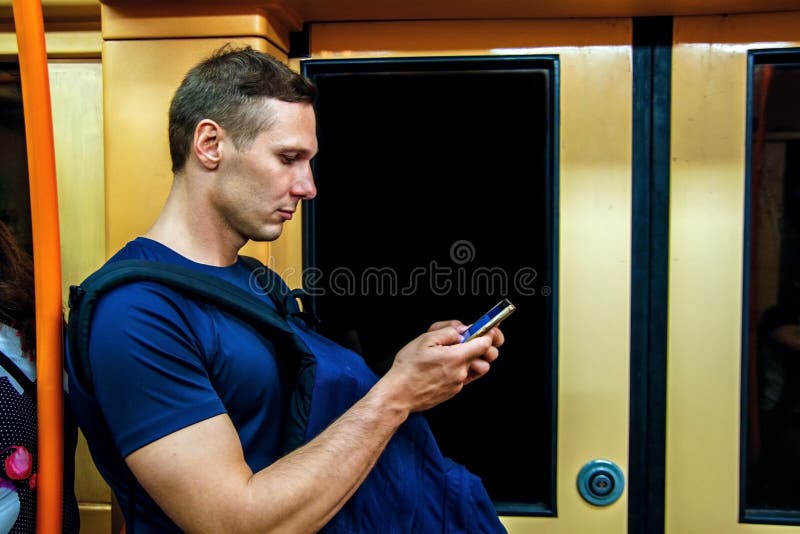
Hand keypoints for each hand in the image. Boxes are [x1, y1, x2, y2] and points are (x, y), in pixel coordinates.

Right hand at [381, 321, 502, 412]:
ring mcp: (459, 383)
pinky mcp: (453, 391)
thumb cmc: (408, 368)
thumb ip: (447, 331)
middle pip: (488, 357)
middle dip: (486, 346)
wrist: (399, 394)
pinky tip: (444, 365)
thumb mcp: (424, 340)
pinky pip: (465, 376)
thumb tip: (461, 330)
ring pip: (477, 367)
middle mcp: (461, 372)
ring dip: (473, 358)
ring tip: (455, 353)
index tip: (489, 327)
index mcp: (457, 357)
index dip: (490, 332)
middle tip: (472, 339)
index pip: (485, 342)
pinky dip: (460, 369)